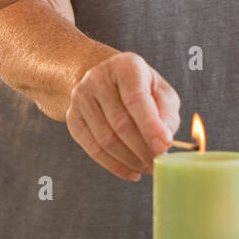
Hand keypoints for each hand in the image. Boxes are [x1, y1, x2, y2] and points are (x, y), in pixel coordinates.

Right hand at [66, 51, 179, 180]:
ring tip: (147, 168)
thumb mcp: (161, 92)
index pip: (136, 98)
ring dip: (129, 160)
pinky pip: (92, 148)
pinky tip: (131, 172)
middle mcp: (98, 78)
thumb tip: (164, 141)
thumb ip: (166, 113)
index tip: (164, 147)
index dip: (150, 125)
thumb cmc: (142, 88)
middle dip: (142, 148)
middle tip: (158, 164)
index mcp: (125, 66)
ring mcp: (81, 97)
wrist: (106, 81)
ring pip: (105, 139)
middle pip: (120, 122)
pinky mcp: (72, 117)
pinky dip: (114, 165)